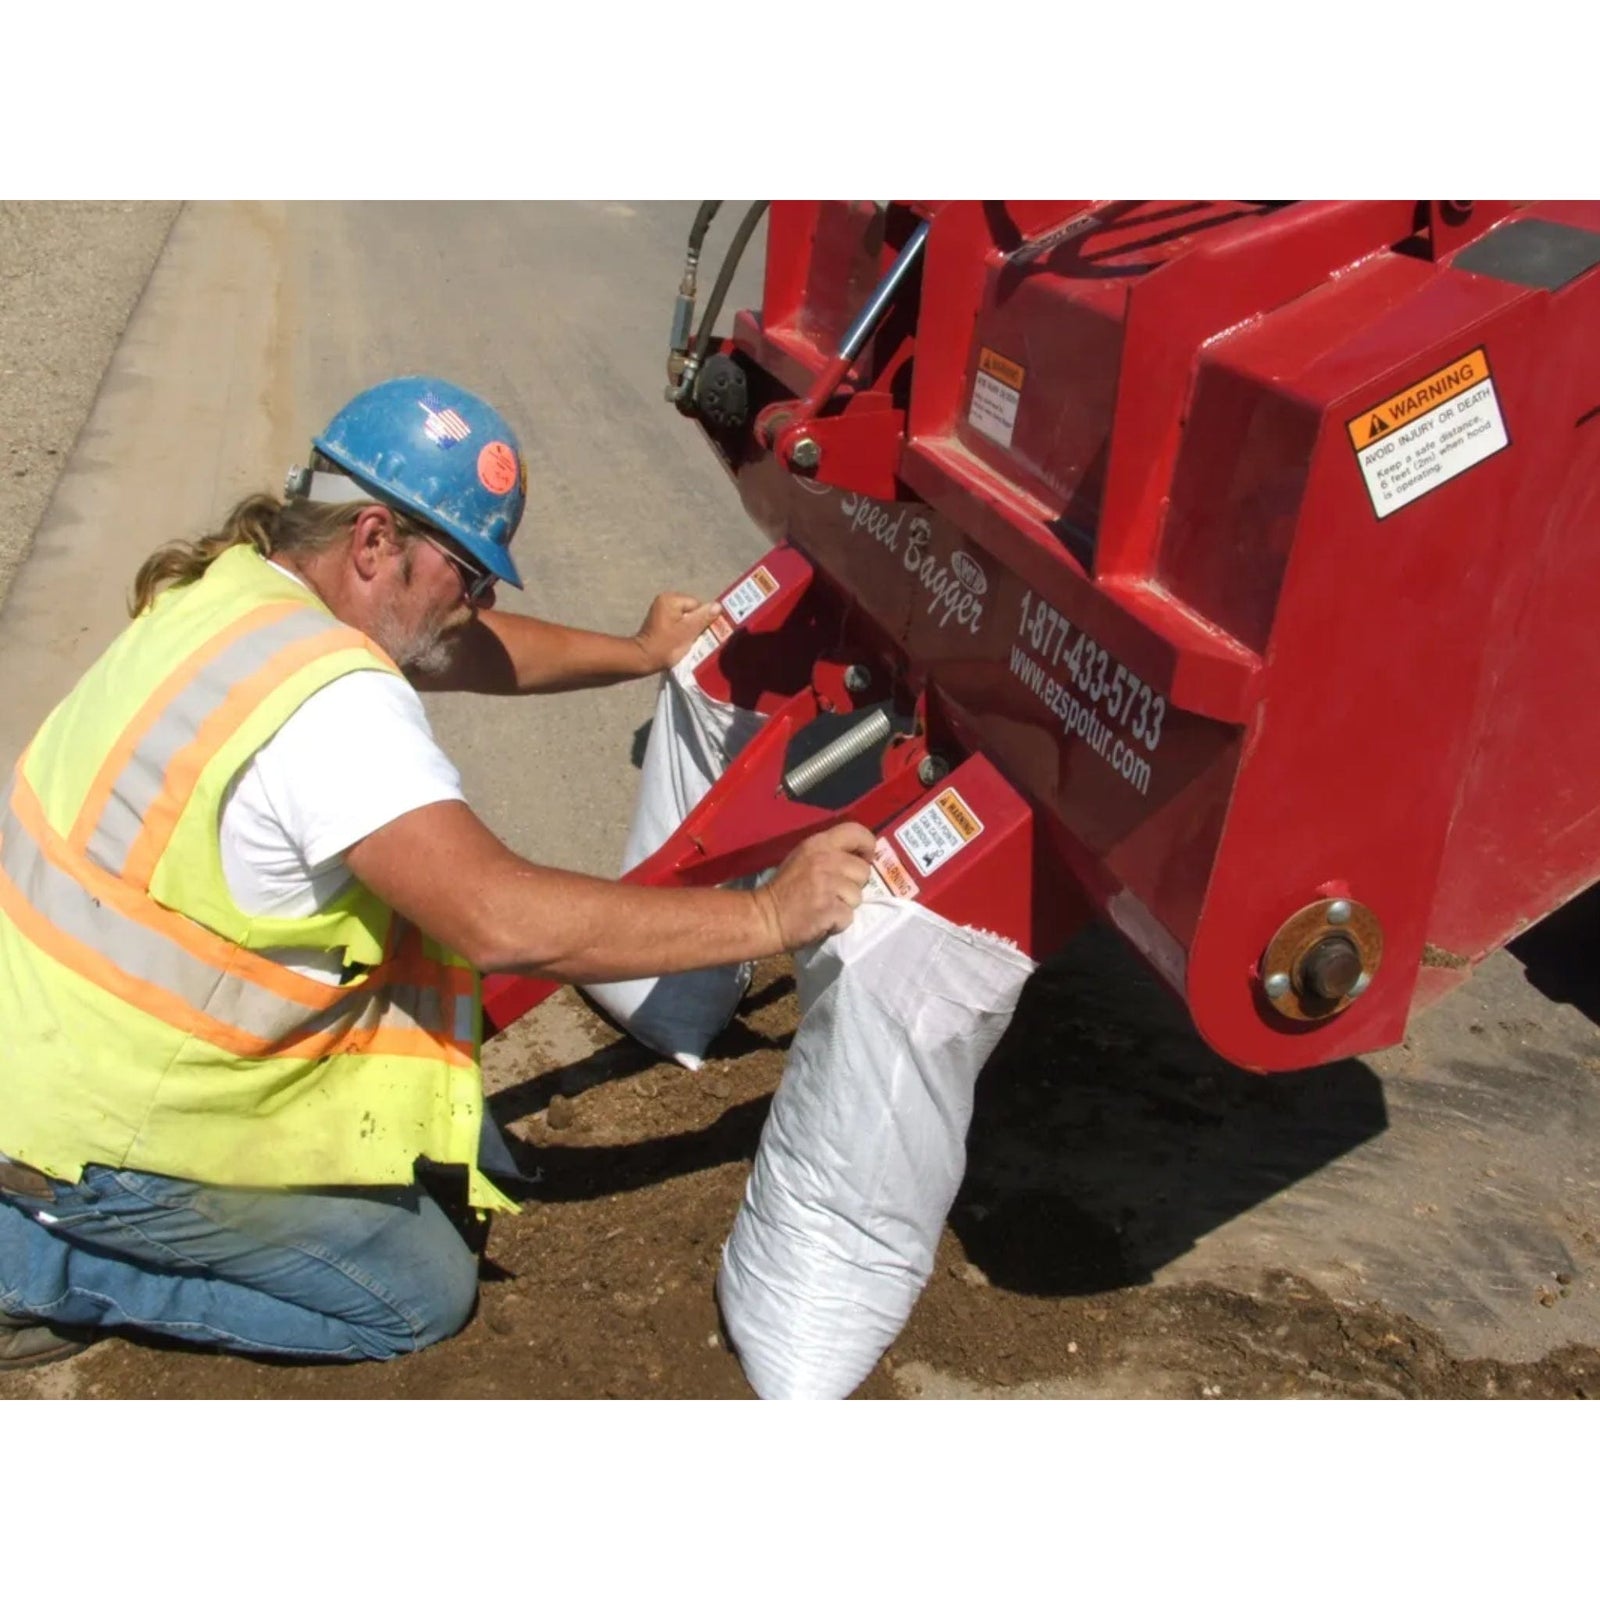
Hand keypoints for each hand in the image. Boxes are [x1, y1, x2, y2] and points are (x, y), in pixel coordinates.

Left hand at [633, 592, 721, 672]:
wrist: (643, 659)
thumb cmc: (665, 646)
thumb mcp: (688, 631)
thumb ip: (703, 617)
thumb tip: (718, 606)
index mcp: (671, 599)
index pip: (698, 605)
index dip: (701, 620)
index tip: (697, 634)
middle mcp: (665, 600)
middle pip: (692, 611)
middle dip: (695, 624)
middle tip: (691, 639)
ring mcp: (661, 609)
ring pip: (686, 618)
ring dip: (689, 629)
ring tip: (684, 641)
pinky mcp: (660, 620)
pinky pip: (678, 622)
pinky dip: (681, 631)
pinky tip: (678, 641)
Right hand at [757, 822, 876, 949]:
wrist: (764, 917)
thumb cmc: (784, 888)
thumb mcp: (803, 857)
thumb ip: (830, 853)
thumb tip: (859, 856)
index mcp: (819, 844)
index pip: (857, 832)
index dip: (867, 846)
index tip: (864, 858)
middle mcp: (826, 860)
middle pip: (863, 870)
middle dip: (854, 884)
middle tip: (835, 891)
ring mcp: (829, 885)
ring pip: (858, 896)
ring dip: (845, 905)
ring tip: (826, 905)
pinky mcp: (830, 909)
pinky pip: (848, 916)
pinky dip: (838, 922)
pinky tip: (822, 919)